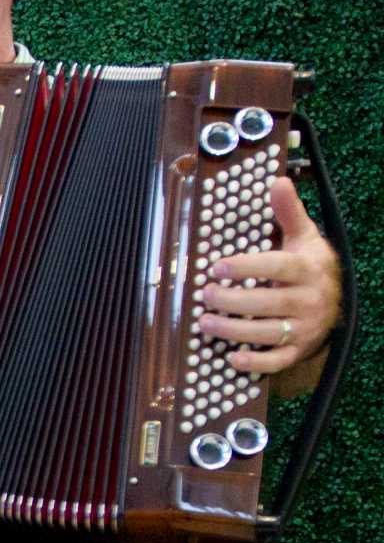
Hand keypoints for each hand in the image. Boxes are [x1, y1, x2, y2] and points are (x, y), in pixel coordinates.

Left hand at [197, 178, 341, 377]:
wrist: (337, 301)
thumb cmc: (309, 266)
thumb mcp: (303, 237)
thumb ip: (289, 212)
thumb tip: (278, 180)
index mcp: (308, 269)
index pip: (278, 266)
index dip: (247, 267)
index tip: (217, 266)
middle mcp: (309, 299)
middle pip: (270, 302)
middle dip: (234, 301)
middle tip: (205, 295)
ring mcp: (305, 327)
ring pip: (269, 332)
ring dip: (235, 331)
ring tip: (205, 323)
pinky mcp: (299, 350)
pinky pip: (278, 361)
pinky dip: (256, 363)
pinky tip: (232, 358)